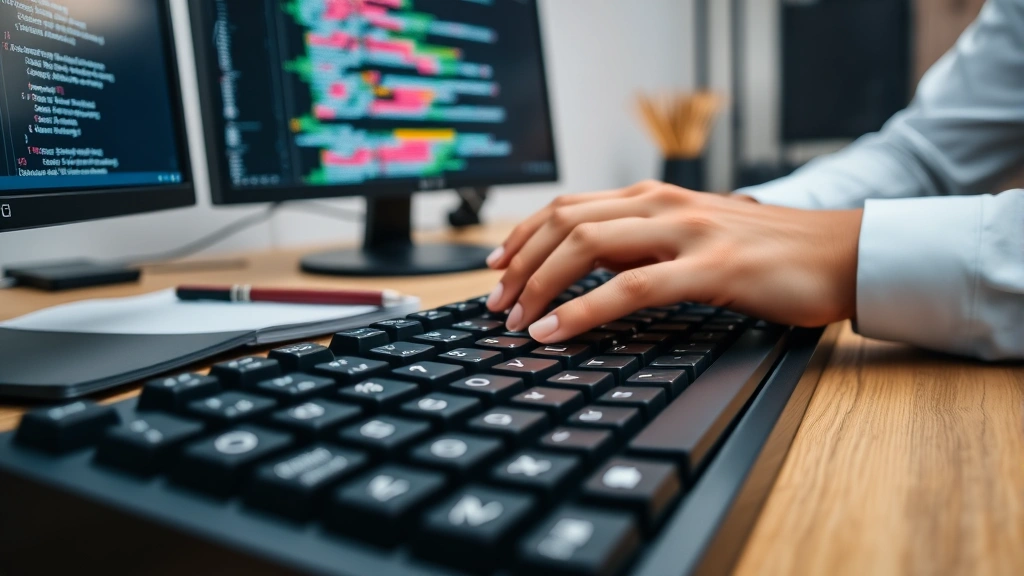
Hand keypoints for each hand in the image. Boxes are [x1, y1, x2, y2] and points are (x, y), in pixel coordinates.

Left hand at [484, 181, 862, 342]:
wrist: (839, 253)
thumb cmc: (764, 253)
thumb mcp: (691, 236)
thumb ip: (642, 242)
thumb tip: (585, 266)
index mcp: (653, 198)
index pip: (567, 207)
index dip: (522, 235)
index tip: (494, 266)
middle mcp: (662, 205)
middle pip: (565, 222)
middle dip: (518, 263)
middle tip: (495, 302)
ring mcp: (686, 232)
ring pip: (587, 246)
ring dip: (539, 283)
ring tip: (515, 318)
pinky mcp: (710, 268)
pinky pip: (630, 287)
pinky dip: (582, 310)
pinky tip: (555, 330)